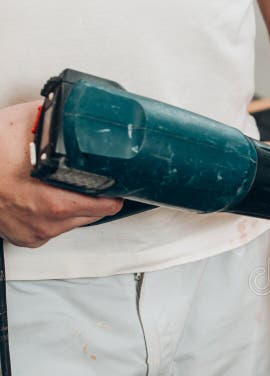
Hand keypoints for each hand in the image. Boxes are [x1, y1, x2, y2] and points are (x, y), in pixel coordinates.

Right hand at [0, 101, 122, 246]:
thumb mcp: (15, 125)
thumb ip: (46, 116)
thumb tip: (67, 106)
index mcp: (51, 200)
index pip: (104, 205)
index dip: (113, 192)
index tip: (117, 184)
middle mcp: (45, 222)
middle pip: (93, 215)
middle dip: (96, 197)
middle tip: (91, 181)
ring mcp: (36, 233)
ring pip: (75, 222)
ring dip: (76, 206)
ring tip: (63, 185)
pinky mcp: (27, 239)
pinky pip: (54, 229)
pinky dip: (56, 215)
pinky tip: (46, 198)